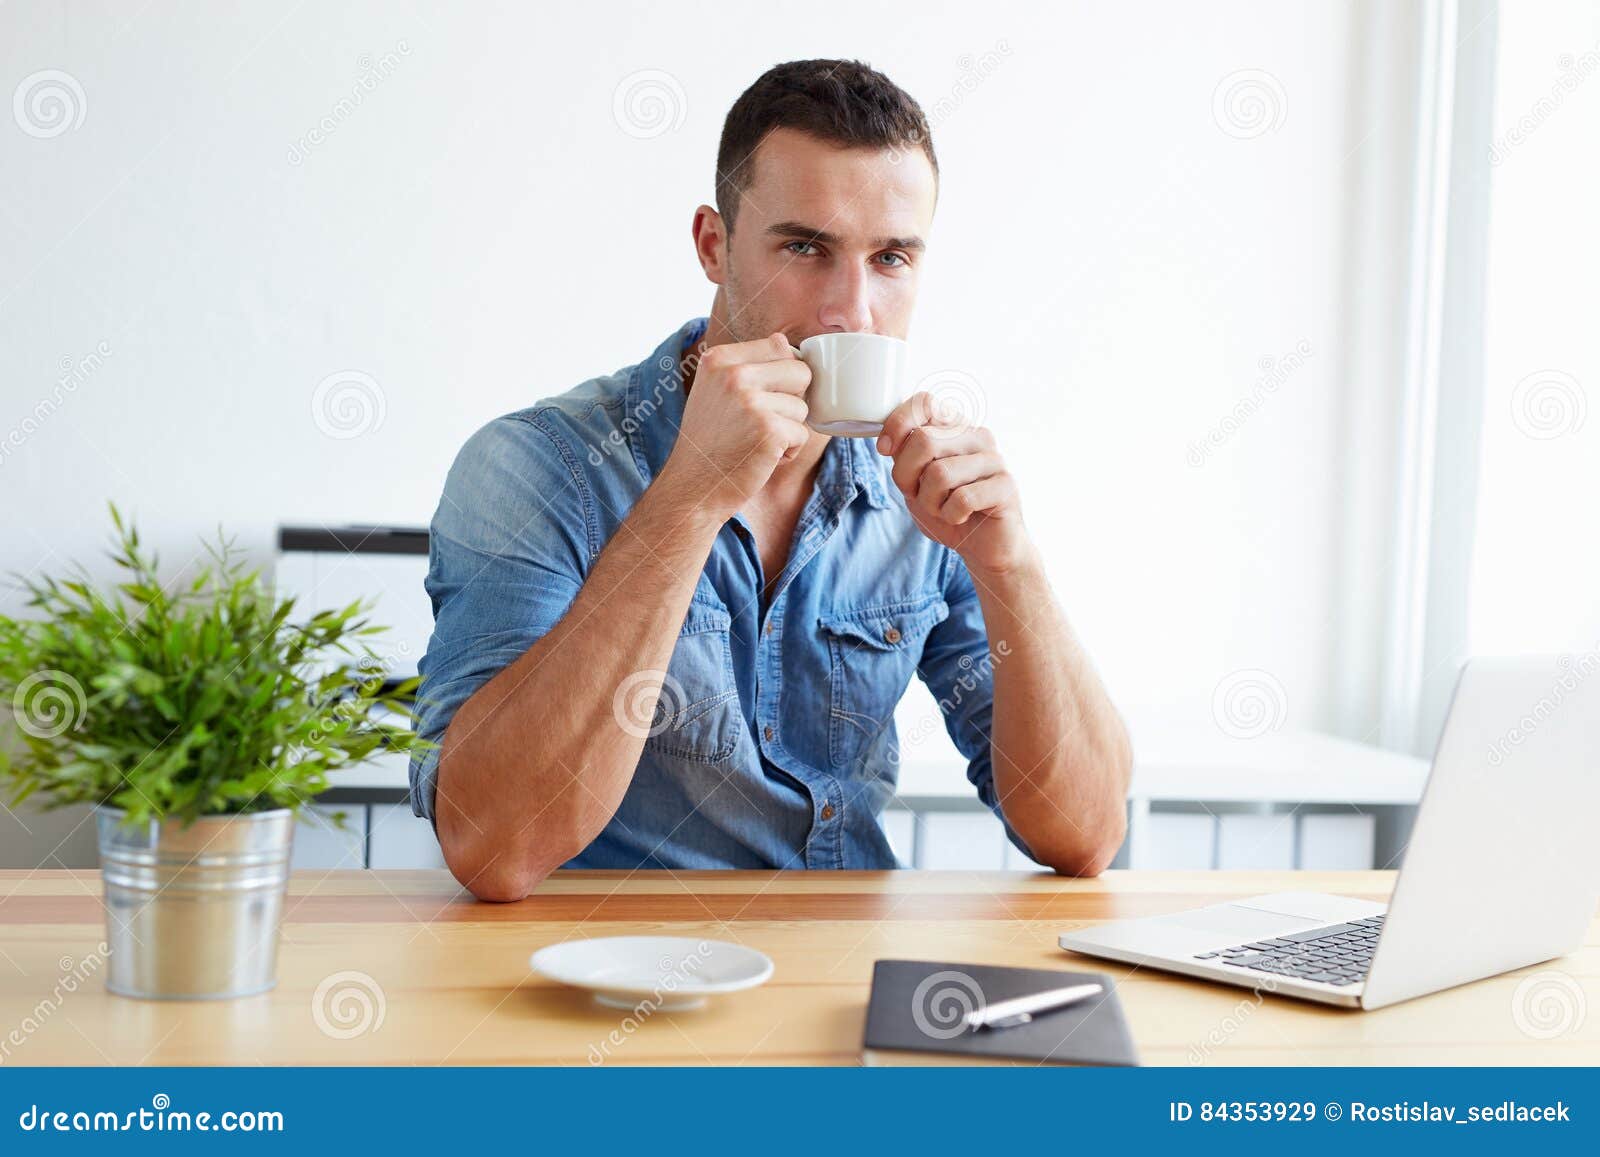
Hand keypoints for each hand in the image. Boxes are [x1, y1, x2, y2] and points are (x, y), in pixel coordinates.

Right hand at [662, 333, 810, 516]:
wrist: (693, 487)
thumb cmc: (710, 441)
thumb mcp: (716, 391)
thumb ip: (747, 365)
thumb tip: (783, 340)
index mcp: (719, 358)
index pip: (779, 347)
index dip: (779, 377)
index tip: (756, 400)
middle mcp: (733, 374)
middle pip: (800, 372)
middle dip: (791, 400)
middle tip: (760, 423)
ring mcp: (751, 402)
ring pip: (803, 407)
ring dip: (787, 430)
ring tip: (755, 442)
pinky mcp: (769, 430)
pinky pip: (803, 434)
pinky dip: (788, 451)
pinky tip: (761, 457)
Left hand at [876, 393, 1029, 575]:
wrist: (982, 546)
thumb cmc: (948, 510)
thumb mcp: (915, 481)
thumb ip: (904, 456)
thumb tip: (887, 442)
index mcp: (954, 427)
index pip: (924, 402)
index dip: (898, 423)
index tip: (885, 449)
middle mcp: (977, 436)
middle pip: (924, 439)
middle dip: (906, 475)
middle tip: (916, 494)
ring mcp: (994, 459)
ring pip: (939, 473)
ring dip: (930, 502)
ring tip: (943, 508)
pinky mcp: (1006, 486)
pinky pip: (962, 499)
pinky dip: (951, 515)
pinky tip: (961, 517)